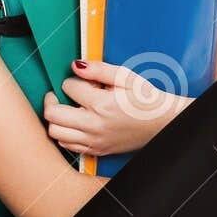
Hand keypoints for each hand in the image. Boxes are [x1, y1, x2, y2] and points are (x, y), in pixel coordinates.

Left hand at [42, 59, 191, 157]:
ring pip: (55, 133)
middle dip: (52, 99)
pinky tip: (74, 124)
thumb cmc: (147, 100)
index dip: (72, 80)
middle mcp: (94, 126)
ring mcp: (94, 141)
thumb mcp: (127, 78)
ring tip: (66, 109)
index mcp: (102, 105)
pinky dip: (64, 134)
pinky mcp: (97, 150)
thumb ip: (99, 69)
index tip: (82, 81)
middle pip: (52, 114)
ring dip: (55, 119)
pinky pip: (67, 146)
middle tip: (60, 94)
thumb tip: (75, 65)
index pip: (68, 87)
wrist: (165, 124)